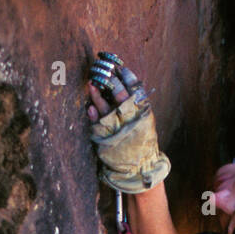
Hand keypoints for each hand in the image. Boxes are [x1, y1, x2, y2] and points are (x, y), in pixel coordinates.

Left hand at [86, 54, 169, 193]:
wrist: (141, 167)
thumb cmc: (142, 140)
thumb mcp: (145, 120)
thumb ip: (136, 104)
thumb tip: (122, 82)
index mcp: (143, 111)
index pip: (136, 88)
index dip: (126, 75)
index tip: (118, 66)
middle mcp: (132, 118)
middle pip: (121, 94)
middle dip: (110, 80)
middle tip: (102, 69)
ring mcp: (120, 129)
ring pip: (107, 108)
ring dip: (97, 95)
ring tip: (90, 83)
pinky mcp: (109, 140)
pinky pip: (99, 125)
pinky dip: (93, 116)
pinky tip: (89, 107)